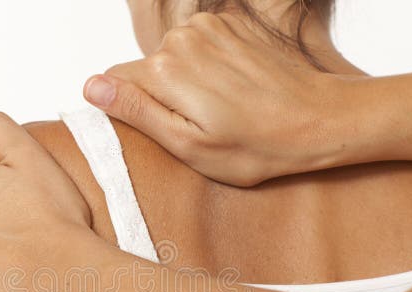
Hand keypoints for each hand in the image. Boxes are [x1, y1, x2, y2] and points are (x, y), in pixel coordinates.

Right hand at [83, 12, 358, 185]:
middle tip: (199, 126)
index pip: (114, 82)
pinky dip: (207, 67)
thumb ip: (136, 112)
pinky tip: (233, 90)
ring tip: (220, 109)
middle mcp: (182, 37)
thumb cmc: (256, 146)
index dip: (132, 112)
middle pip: (144, 69)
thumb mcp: (187, 145)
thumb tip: (92, 86)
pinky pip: (198, 47)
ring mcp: (209, 26)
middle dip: (161, 97)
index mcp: (165, 69)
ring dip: (185, 82)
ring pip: (171, 58)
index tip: (165, 130)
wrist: (319, 119)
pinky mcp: (230, 25)